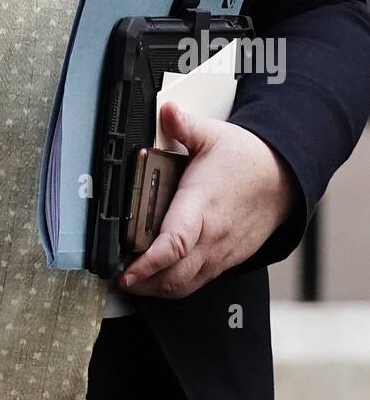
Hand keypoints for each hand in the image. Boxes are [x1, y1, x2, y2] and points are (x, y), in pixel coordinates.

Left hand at [116, 102, 298, 298]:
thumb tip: (166, 110)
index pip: (174, 243)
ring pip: (185, 286)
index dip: (147, 262)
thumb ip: (183, 125)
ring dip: (156, 289)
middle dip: (142, 283)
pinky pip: (197, 283)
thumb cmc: (246, 160)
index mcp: (202, 206)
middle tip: (117, 277)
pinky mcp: (225, 261)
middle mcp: (212, 236)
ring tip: (131, 281)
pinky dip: (174, 286)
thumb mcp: (212, 135)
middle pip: (175, 276)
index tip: (125, 269)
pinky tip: (157, 278)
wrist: (282, 180)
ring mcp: (220, 253)